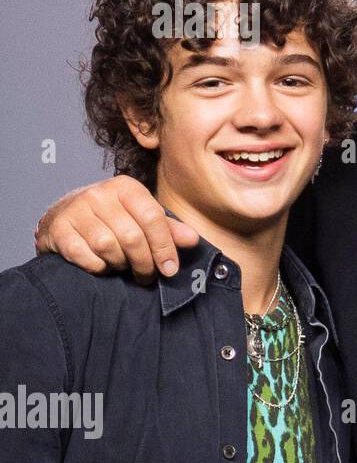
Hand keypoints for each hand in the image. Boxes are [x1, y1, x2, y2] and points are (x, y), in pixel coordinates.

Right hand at [35, 176, 199, 281]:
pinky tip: (102, 264)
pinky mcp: (59, 228)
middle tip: (147, 275)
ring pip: (107, 247)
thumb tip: (192, 239)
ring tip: (123, 265)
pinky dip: (98, 266)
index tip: (170, 268)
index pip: (152, 218)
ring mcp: (76, 210)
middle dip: (144, 262)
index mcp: (126, 187)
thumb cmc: (111, 219)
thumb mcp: (141, 217)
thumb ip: (167, 228)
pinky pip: (84, 256)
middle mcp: (99, 194)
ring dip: (120, 264)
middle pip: (132, 237)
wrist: (64, 217)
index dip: (164, 246)